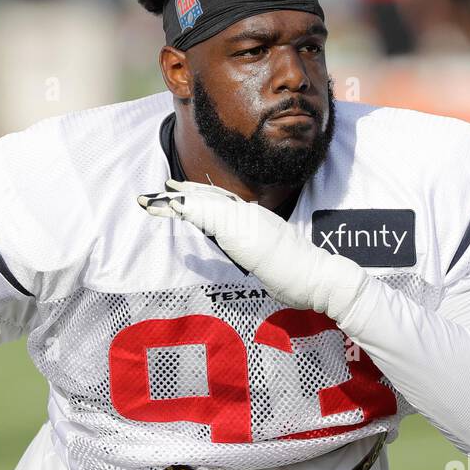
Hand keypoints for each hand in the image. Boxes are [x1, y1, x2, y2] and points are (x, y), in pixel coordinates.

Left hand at [137, 178, 368, 320]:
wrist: (319, 277)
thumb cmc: (301, 276)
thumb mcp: (272, 262)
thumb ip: (258, 254)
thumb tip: (250, 256)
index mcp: (256, 221)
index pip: (222, 203)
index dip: (198, 196)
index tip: (179, 192)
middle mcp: (250, 216)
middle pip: (210, 198)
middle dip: (182, 194)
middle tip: (156, 192)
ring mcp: (247, 220)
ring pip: (205, 203)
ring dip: (176, 201)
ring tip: (150, 201)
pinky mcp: (243, 230)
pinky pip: (210, 214)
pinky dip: (189, 208)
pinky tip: (171, 205)